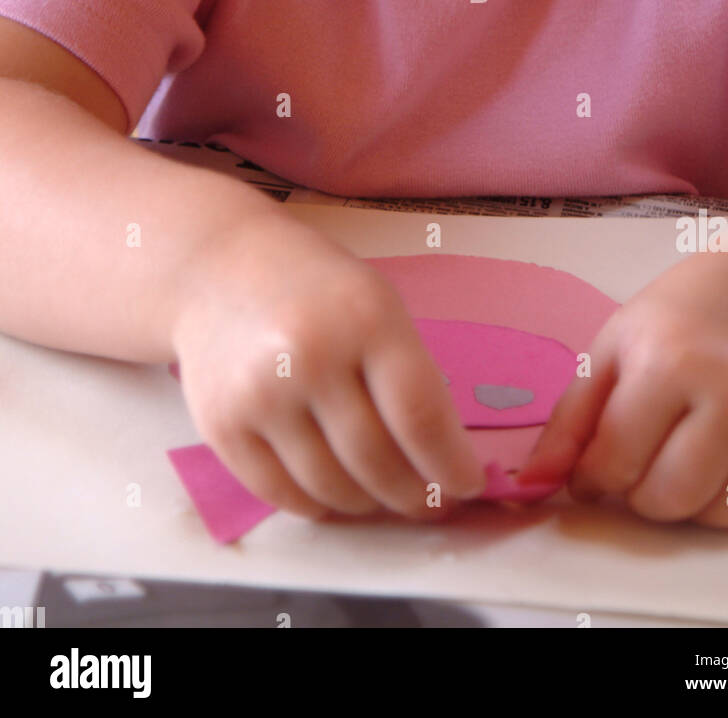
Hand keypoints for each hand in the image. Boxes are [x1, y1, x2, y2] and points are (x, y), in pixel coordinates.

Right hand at [171, 212, 485, 520]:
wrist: (216, 267)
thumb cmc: (313, 286)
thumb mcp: (375, 302)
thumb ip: (407, 371)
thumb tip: (441, 455)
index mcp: (365, 319)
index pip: (420, 417)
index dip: (449, 464)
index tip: (466, 484)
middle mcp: (310, 357)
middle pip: (376, 461)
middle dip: (413, 495)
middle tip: (430, 503)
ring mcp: (259, 395)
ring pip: (330, 487)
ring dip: (367, 505)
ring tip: (383, 497)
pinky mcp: (221, 426)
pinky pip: (280, 493)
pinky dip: (316, 506)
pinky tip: (334, 496)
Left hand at [516, 250, 727, 526]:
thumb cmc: (683, 318)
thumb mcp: (614, 348)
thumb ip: (571, 421)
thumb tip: (532, 485)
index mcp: (671, 361)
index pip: (616, 462)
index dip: (595, 479)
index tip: (596, 472)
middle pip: (672, 499)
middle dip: (644, 497)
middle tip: (645, 463)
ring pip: (724, 516)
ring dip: (695, 502)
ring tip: (690, 451)